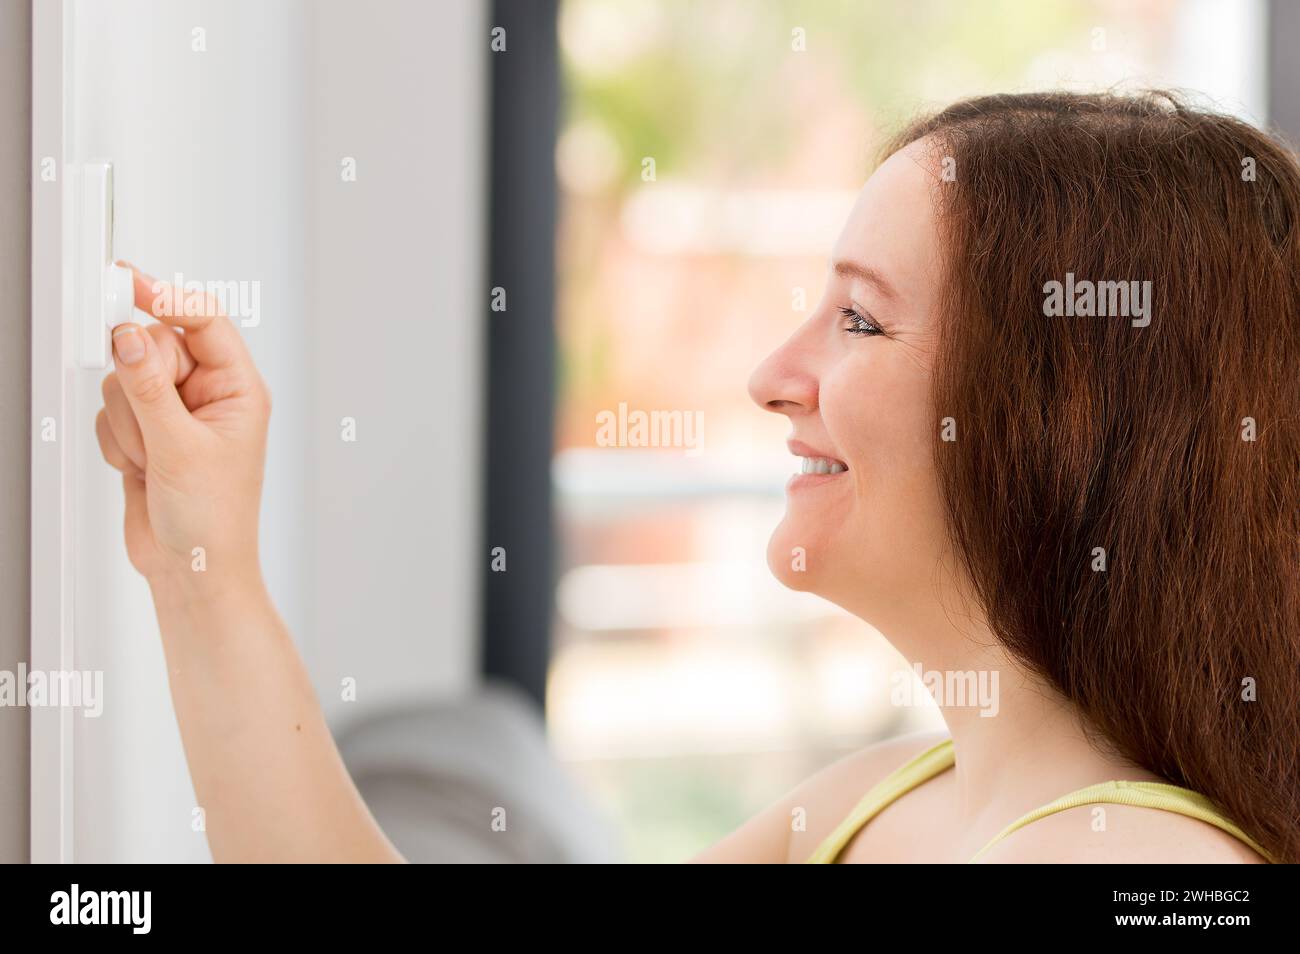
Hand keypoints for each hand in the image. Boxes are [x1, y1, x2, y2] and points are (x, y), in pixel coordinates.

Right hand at [95, 264, 270, 591]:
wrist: (192, 568)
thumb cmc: (213, 517)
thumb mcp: (180, 448)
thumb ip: (149, 388)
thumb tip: (128, 336)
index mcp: (239, 389)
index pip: (204, 322)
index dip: (167, 298)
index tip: (127, 282)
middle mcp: (209, 395)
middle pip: (155, 346)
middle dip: (142, 387)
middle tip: (153, 423)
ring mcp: (175, 413)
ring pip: (125, 380)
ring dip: (130, 423)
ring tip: (154, 459)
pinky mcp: (147, 432)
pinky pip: (112, 411)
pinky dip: (118, 441)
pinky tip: (140, 469)